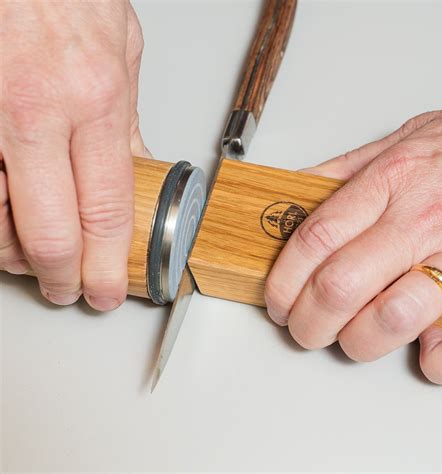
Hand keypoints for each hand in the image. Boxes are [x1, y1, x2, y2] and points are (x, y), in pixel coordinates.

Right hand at [0, 1, 147, 309]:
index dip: (105, 264)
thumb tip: (135, 164)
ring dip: (15, 254)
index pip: (106, 210)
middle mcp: (37, 112)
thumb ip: (126, 116)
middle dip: (62, 278)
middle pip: (50, 233)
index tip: (105, 290)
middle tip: (70, 291)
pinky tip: (6, 217)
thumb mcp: (120, 48)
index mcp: (93, 99)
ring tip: (32, 258)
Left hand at [265, 106, 441, 384]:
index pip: (316, 238)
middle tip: (302, 327)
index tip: (276, 300)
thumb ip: (343, 171)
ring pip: (394, 317)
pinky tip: (424, 347)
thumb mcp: (400, 140)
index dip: (284, 279)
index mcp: (390, 182)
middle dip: (308, 321)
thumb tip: (295, 191)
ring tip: (351, 337)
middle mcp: (422, 220)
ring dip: (359, 342)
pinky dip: (439, 361)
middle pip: (340, 285)